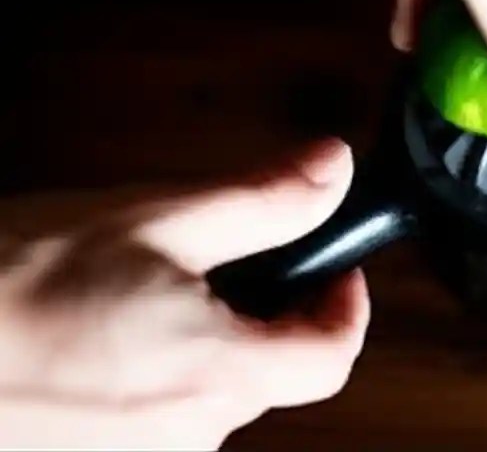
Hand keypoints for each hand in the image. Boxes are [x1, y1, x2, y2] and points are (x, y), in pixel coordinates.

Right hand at [0, 140, 368, 449]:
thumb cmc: (7, 287)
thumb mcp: (150, 219)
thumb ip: (262, 201)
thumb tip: (332, 170)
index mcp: (217, 374)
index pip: (332, 357)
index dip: (344, 306)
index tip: (330, 271)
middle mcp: (187, 438)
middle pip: (268, 374)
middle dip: (258, 315)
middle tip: (209, 268)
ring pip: (205, 397)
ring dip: (194, 348)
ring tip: (123, 302)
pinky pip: (151, 420)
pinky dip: (144, 379)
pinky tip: (90, 344)